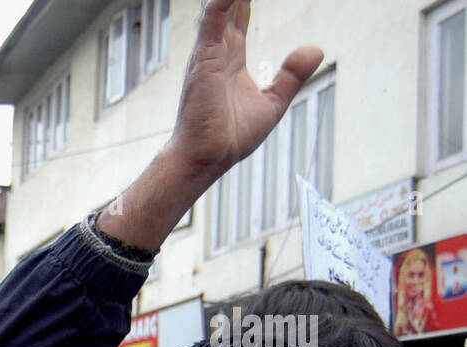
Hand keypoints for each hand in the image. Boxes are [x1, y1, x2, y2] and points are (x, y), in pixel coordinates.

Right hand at [169, 0, 322, 178]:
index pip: (240, 10)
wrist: (208, 158)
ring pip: (220, 2)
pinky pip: (214, 19)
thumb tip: (315, 48)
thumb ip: (291, 75)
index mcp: (230, 56)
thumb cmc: (230, 138)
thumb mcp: (272, 103)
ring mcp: (208, 51)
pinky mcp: (204, 59)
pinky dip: (222, 0)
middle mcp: (216, 48)